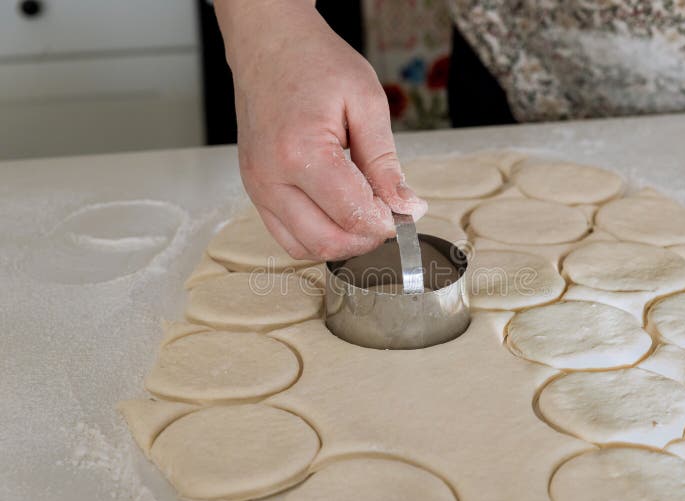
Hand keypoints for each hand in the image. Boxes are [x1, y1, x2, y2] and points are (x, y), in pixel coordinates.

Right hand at [215, 0, 426, 260]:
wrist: (269, 45)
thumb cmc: (314, 63)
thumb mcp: (366, 102)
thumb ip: (385, 163)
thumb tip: (406, 207)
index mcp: (301, 152)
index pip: (352, 215)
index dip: (387, 222)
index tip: (405, 211)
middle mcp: (271, 177)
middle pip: (328, 241)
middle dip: (368, 238)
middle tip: (389, 216)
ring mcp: (258, 188)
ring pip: (305, 248)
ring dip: (343, 244)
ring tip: (365, 214)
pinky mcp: (255, 192)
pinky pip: (288, 237)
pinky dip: (318, 239)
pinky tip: (340, 217)